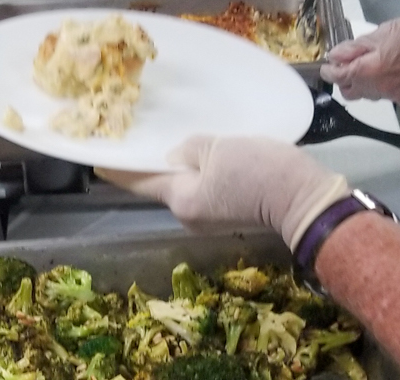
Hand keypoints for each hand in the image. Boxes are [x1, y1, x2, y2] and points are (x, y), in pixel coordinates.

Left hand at [99, 136, 348, 249]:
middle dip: (162, 165)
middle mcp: (188, 216)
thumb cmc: (258, 171)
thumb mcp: (219, 149)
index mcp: (181, 200)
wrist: (301, 199)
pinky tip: (214, 159)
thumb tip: (176, 156)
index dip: (120, 172)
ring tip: (195, 144)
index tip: (99, 164)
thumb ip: (190, 149)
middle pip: (167, 185)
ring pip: (189, 187)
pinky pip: (207, 191)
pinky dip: (205, 175)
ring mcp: (208, 220)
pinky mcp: (227, 217)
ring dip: (188, 168)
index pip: (142, 183)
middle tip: (156, 139)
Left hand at [320, 10, 399, 105]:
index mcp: (371, 69)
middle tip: (350, 66)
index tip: (326, 69)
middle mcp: (379, 89)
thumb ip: (356, 48)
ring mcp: (393, 97)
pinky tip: (396, 72)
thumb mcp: (383, 32)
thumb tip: (335, 56)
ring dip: (367, 83)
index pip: (341, 77)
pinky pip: (388, 96)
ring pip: (370, 95)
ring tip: (377, 65)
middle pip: (352, 92)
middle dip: (346, 81)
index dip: (330, 73)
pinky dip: (386, 86)